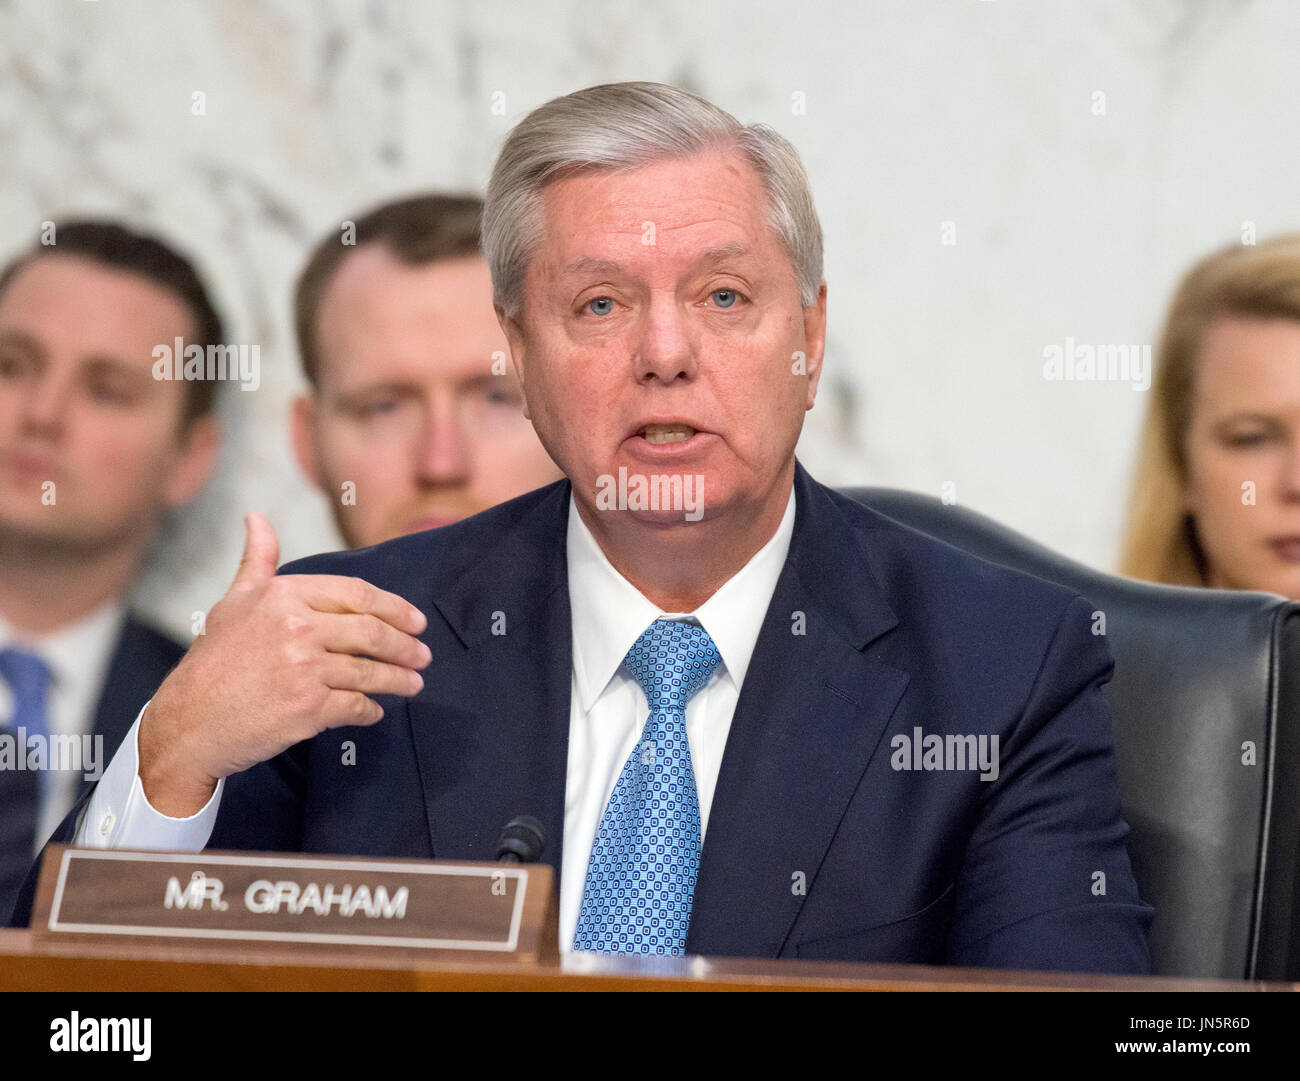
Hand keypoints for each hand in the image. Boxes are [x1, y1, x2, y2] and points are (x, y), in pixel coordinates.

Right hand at [137, 512, 430, 816]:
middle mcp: (297, 628)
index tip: (416, 621)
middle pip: (372, 633)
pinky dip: (372, 710)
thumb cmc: (213, 662)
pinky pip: (355, 706)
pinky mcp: (307, 709)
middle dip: (406, 646)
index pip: (357, 595)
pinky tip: (376, 711)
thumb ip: (258, 561)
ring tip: (413, 685)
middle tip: (423, 656)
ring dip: (399, 680)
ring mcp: (304, 670)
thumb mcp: (235, 602)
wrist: (188, 723)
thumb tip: (256, 517)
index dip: (394, 607)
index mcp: (285, 596)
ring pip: (370, 672)